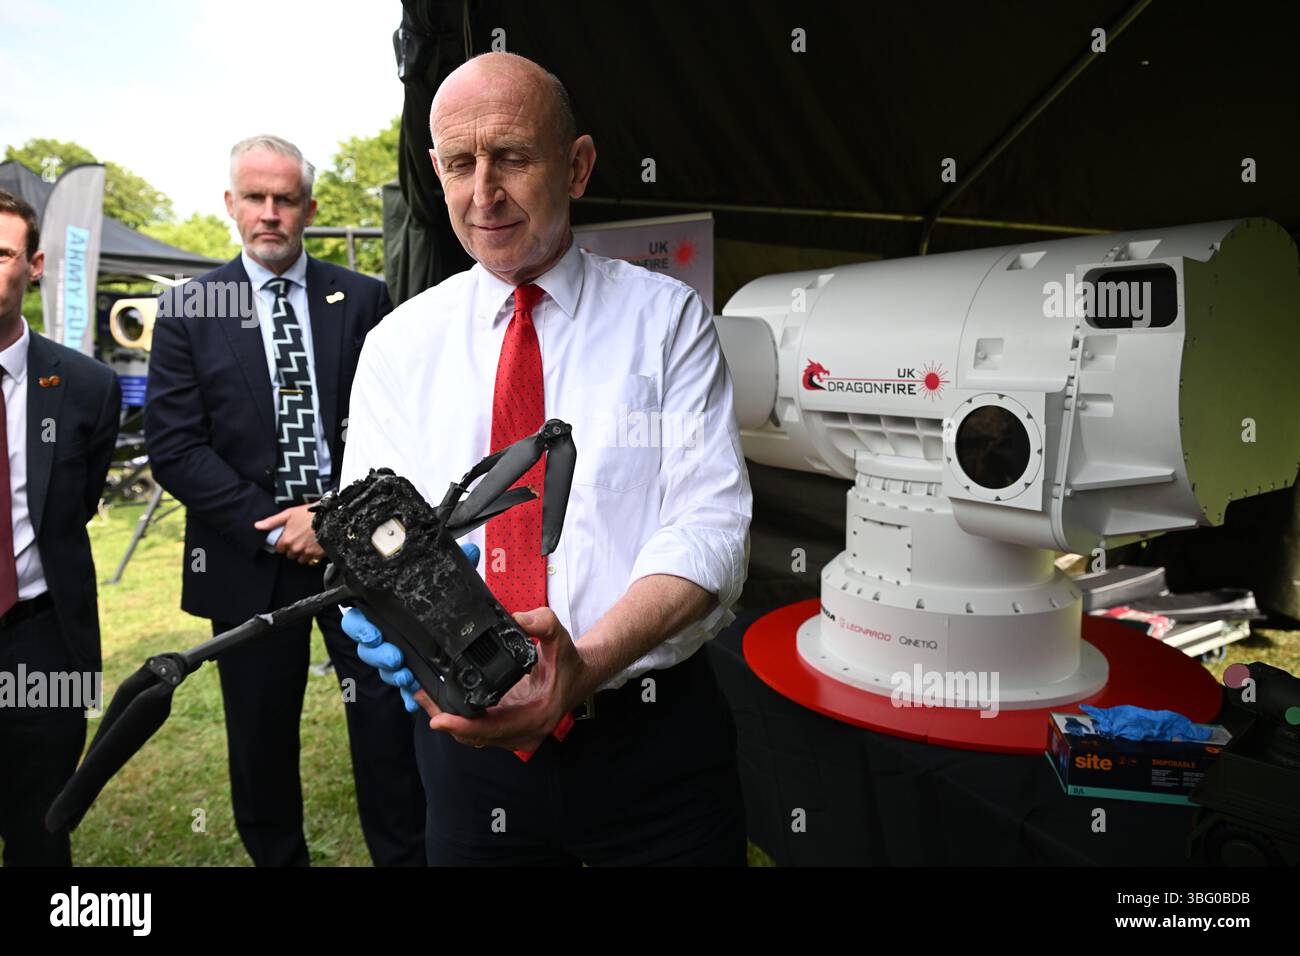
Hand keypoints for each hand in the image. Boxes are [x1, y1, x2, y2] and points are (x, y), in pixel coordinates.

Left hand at [254, 504, 323, 563]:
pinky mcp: (317, 555)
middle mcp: (295, 548)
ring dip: (302, 553)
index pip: (279, 548)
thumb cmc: (309, 514)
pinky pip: (311, 559)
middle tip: (299, 538)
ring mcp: (307, 553)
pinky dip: (312, 554)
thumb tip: (257, 526)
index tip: (288, 537)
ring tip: (307, 542)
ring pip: (300, 558)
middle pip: (289, 554)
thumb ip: (272, 522)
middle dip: (293, 548)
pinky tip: (315, 545)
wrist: (330, 517)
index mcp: (286, 540)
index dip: (283, 543)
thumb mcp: (289, 513)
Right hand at [339, 543, 480, 712]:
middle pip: (366, 648)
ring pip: (382, 668)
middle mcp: (385, 636)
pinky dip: (407, 694)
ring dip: (392, 674)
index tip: (373, 632)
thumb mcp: (444, 585)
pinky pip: (402, 688)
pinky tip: (414, 699)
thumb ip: (453, 569)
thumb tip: (471, 552)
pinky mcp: (407, 674)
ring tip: (407, 675)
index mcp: (384, 613)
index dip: (359, 627)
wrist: (459, 635)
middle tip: (396, 656)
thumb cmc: (437, 605)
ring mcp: (393, 656)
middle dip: (378, 654)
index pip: (357, 618)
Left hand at [428, 606, 590, 753]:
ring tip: (421, 697)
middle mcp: (524, 732)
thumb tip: (518, 618)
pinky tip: (439, 702)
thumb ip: (542, 624)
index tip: (440, 719)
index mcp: (536, 716)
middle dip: (446, 720)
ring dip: (448, 720)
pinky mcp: (506, 729)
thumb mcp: (559, 637)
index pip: (494, 728)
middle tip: (419, 697)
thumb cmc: (568, 661)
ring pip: (473, 736)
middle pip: (476, 736)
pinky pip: (477, 730)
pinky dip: (457, 719)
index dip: (464, 726)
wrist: (579, 677)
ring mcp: (514, 734)